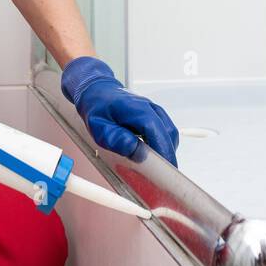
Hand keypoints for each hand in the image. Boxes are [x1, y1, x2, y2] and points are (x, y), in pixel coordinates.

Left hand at [60, 56, 178, 165]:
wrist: (97, 90)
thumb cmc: (96, 107)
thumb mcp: (98, 127)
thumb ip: (117, 140)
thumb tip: (137, 152)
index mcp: (135, 108)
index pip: (156, 131)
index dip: (163, 150)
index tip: (165, 169)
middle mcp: (149, 107)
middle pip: (168, 133)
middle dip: (167, 155)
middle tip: (161, 175)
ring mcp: (154, 109)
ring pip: (169, 132)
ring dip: (165, 149)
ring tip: (156, 166)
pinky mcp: (155, 114)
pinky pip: (165, 130)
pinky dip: (163, 143)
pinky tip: (153, 153)